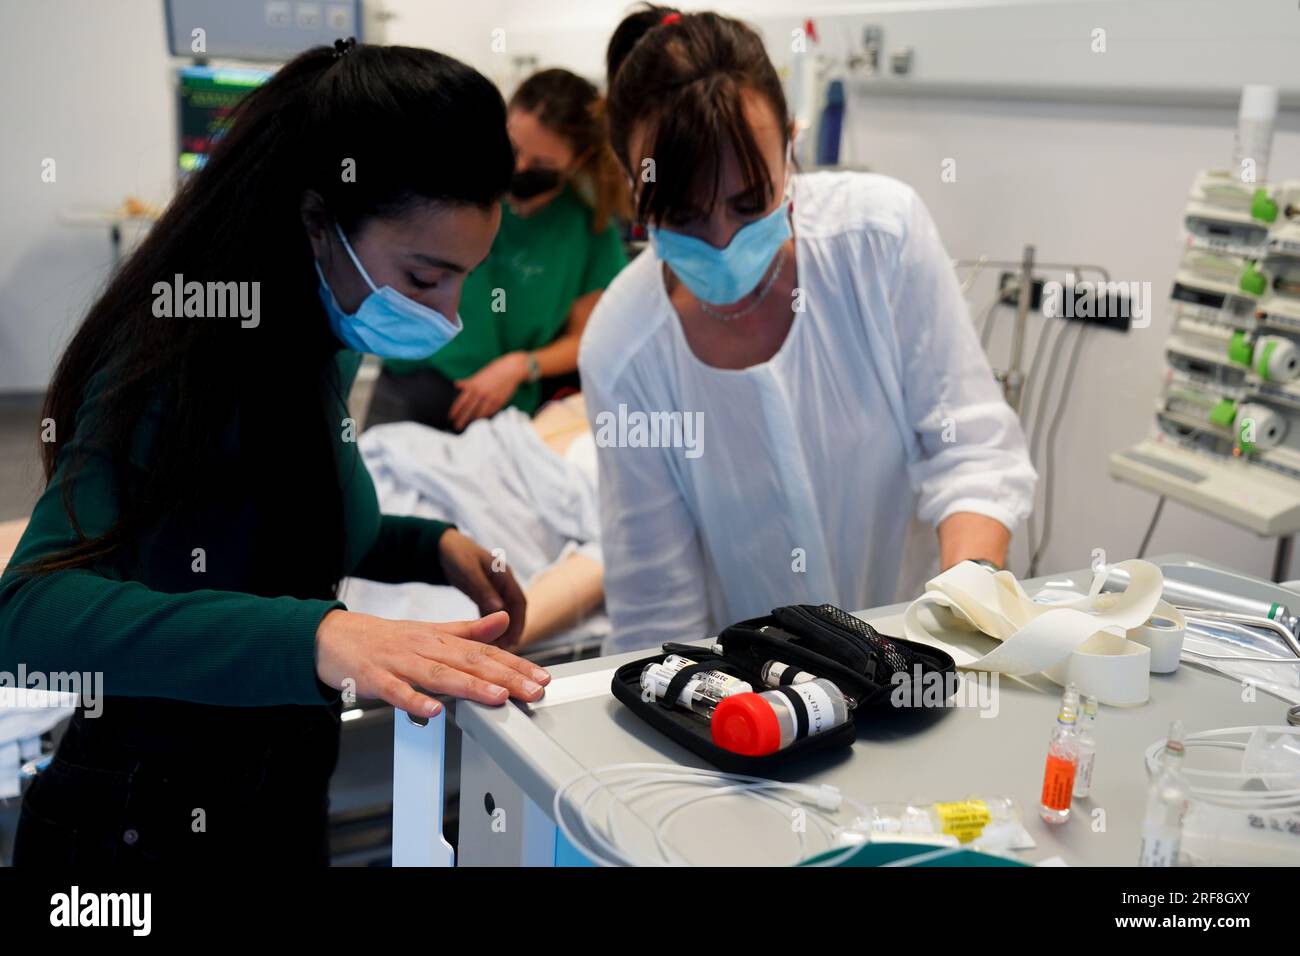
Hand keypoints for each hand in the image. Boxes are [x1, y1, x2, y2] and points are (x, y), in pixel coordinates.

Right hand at [316, 609, 549, 717]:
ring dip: (471, 687)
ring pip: (440, 675)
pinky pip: (397, 692)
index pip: (486, 652)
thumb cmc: (387, 639)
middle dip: (506, 678)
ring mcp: (401, 663)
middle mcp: (425, 648)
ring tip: (498, 698)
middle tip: (534, 690)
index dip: (516, 665)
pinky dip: (415, 701)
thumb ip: (468, 630)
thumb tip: (503, 620)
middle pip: (471, 663)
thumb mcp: (431, 631)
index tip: (542, 677)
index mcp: (441, 639)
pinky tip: (433, 712)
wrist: (334, 637)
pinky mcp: (376, 678)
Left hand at [438, 527, 526, 648]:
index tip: (514, 641)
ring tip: (495, 650)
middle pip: (514, 610)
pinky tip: (484, 638)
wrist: (441, 544)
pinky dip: (489, 625)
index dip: (519, 623)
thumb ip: (483, 590)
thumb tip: (499, 610)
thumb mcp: (469, 570)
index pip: (519, 602)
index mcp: (504, 575)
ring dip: (501, 630)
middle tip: (505, 651)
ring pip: (503, 613)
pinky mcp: (484, 592)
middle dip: (512, 631)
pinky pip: (491, 611)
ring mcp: (494, 588)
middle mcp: (502, 582)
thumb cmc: (456, 553)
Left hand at [450, 352, 528, 430]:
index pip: (462, 400)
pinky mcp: (499, 401)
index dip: (455, 410)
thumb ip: (468, 382)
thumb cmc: (495, 370)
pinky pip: (490, 412)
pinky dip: (485, 417)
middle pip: (469, 409)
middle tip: (457, 426)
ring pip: (480, 413)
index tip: (451, 417)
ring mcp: (491, 398)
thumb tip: (457, 384)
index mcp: (474, 385)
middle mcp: (481, 393)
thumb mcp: (479, 374)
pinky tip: (481, 420)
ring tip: (469, 425)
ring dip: (473, 420)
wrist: (510, 369)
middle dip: (462, 419)